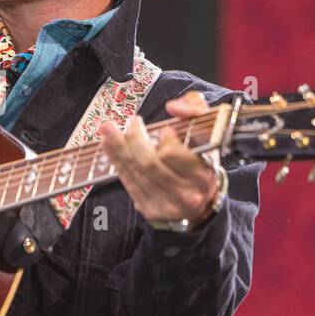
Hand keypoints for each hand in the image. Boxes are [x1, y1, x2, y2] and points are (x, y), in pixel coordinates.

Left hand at [97, 90, 221, 229]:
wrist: (201, 205)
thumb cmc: (199, 162)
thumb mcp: (207, 134)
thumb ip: (195, 110)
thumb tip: (173, 106)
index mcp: (202, 175)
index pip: (178, 156)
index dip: (167, 140)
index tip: (164, 129)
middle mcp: (186, 194)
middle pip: (151, 164)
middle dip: (135, 140)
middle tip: (131, 122)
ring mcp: (166, 204)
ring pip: (136, 172)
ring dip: (118, 148)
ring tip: (108, 128)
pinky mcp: (149, 209)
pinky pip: (128, 182)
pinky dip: (116, 160)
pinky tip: (107, 144)